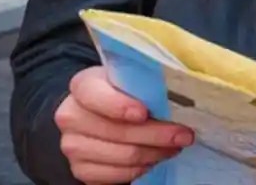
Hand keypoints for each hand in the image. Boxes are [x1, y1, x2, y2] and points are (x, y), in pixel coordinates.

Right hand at [53, 66, 193, 183]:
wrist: (106, 114)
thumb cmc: (126, 92)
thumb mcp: (133, 79)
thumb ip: (145, 82)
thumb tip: (179, 89)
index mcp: (83, 86)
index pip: (95, 95)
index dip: (119, 106)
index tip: (144, 113)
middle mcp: (71, 116)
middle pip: (117, 131)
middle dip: (157, 135)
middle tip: (184, 135)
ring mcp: (72, 145)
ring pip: (122, 156)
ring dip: (155, 153)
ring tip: (174, 146)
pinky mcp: (80, 169)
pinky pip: (115, 175)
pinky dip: (141, 168)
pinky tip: (154, 158)